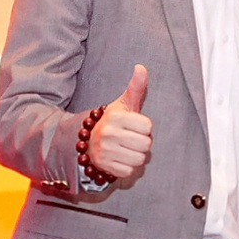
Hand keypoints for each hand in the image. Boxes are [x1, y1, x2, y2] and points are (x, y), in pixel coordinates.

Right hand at [83, 66, 154, 183]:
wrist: (90, 141)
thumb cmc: (114, 121)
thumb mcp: (124, 103)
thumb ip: (136, 87)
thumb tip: (141, 67)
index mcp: (115, 117)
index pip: (148, 127)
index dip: (144, 128)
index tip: (134, 126)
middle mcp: (108, 133)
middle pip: (146, 145)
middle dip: (142, 143)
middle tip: (131, 139)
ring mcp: (104, 151)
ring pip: (139, 160)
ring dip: (136, 156)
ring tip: (126, 149)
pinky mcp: (104, 166)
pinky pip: (129, 171)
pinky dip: (127, 167)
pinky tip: (120, 159)